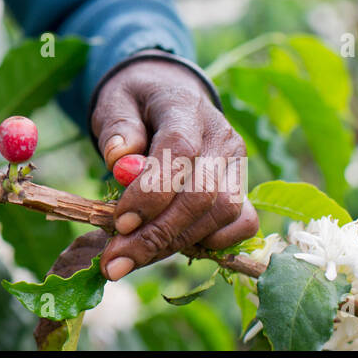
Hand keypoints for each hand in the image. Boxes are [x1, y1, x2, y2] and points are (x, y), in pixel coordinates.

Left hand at [90, 58, 257, 281]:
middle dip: (157, 233)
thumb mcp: (114, 103)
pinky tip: (172, 247)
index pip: (179, 151)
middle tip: (116, 261)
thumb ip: (116, 127)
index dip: (151, 192)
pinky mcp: (243, 185)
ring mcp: (237, 162)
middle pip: (201, 192)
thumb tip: (119, 159)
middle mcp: (219, 134)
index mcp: (184, 106)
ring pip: (221, 213)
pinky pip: (242, 223)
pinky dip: (211, 243)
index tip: (120, 223)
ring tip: (132, 258)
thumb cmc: (136, 104)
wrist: (167, 96)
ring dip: (176, 244)